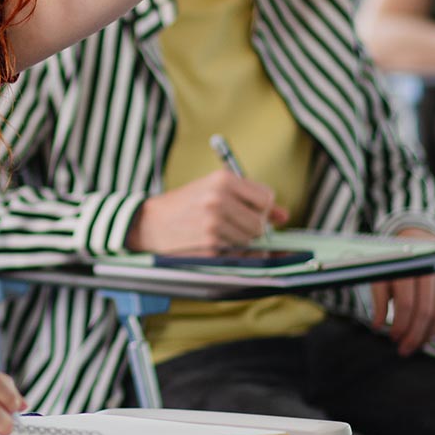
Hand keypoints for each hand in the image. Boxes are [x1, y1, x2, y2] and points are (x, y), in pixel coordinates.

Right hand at [127, 172, 287, 253]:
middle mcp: (218, 200)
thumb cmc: (185, 205)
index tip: (247, 210)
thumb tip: (284, 215)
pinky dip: (229, 252)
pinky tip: (211, 242)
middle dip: (251, 227)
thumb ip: (252, 200)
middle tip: (230, 224)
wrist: (150, 223)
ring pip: (250, 240)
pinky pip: (237, 254)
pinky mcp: (210, 247)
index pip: (266, 197)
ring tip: (216, 232)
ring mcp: (214, 225)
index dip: (260, 207)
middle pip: (260, 222)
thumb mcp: (214, 190)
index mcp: (222, 180)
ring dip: (239, 241)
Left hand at [369, 230, 434, 356]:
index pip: (407, 304)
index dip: (400, 325)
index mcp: (410, 265)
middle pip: (426, 312)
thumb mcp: (381, 274)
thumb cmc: (395, 263)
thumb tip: (378, 326)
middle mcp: (433, 268)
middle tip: (405, 349)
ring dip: (428, 336)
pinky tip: (431, 334)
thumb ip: (379, 300)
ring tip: (416, 344)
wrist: (417, 240)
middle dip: (414, 336)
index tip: (393, 338)